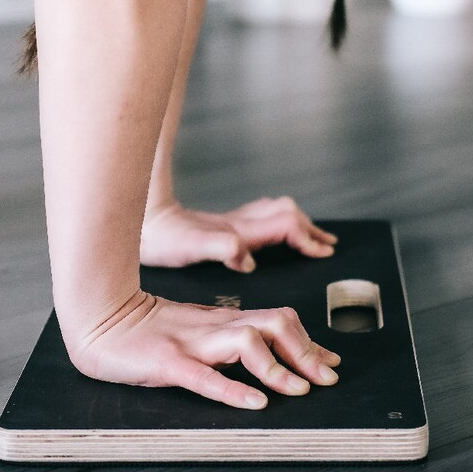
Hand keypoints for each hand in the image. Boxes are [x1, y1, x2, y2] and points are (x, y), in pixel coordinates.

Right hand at [67, 291, 340, 408]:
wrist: (100, 317)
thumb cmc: (147, 328)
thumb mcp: (196, 329)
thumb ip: (229, 337)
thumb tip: (264, 352)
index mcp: (222, 320)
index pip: (279, 321)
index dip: (310, 342)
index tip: (332, 362)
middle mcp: (214, 327)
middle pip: (275, 324)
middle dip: (307, 351)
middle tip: (328, 379)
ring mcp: (192, 344)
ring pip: (246, 344)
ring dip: (278, 368)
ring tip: (299, 390)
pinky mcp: (168, 362)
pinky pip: (205, 376)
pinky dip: (233, 389)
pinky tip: (255, 403)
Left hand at [140, 197, 337, 271]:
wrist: (145, 224)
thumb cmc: (166, 240)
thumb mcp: (192, 248)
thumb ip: (223, 248)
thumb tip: (248, 259)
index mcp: (239, 231)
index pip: (286, 226)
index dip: (308, 239)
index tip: (324, 253)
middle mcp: (240, 223)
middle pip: (287, 213)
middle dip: (311, 228)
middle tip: (327, 246)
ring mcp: (232, 222)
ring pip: (276, 212)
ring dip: (299, 223)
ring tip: (312, 238)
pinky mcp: (224, 226)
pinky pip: (262, 219)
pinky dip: (280, 224)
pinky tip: (274, 236)